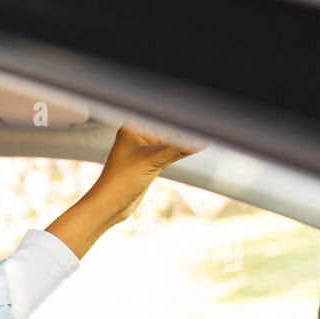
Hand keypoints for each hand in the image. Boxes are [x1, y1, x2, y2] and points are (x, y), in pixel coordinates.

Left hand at [88, 123, 206, 225]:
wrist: (109, 207)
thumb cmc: (120, 182)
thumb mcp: (152, 161)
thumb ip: (178, 149)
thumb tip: (202, 140)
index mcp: (132, 126)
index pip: (162, 114)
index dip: (182, 112)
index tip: (201, 111)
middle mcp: (139, 133)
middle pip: (169, 124)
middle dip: (187, 125)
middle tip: (210, 123)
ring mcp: (146, 147)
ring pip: (173, 137)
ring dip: (187, 137)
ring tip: (208, 132)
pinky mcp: (152, 160)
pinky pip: (173, 149)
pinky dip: (184, 148)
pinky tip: (199, 145)